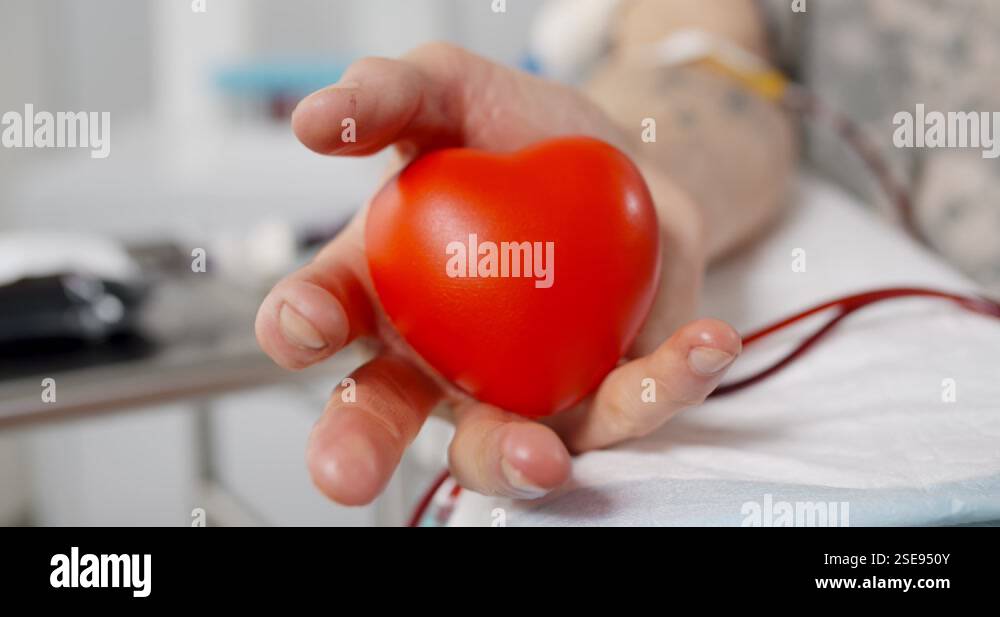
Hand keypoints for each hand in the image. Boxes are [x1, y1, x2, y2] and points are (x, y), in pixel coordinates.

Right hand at [255, 43, 740, 505]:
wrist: (619, 160)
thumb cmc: (517, 134)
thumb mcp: (452, 90)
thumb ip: (389, 94)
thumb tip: (317, 118)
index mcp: (380, 289)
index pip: (322, 315)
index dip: (299, 324)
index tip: (308, 321)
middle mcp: (435, 356)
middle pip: (384, 413)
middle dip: (358, 448)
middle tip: (343, 476)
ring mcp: (515, 388)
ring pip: (501, 445)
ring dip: (513, 460)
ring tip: (541, 456)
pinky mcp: (599, 396)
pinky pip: (626, 406)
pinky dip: (664, 386)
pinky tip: (701, 347)